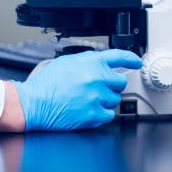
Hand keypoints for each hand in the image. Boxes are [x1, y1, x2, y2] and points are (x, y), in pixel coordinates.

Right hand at [15, 49, 142, 130]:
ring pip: (115, 99)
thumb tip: (101, 64)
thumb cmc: (46, 84)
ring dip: (105, 100)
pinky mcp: (93, 114)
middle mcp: (96, 78)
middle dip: (111, 85)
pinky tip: (88, 109)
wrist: (34, 103)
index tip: (136, 62)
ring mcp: (96, 97)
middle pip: (120, 81)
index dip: (131, 59)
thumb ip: (88, 61)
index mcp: (90, 62)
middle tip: (98, 88)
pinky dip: (101, 113)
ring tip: (87, 99)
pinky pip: (109, 114)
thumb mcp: (67, 62)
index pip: (119, 56)